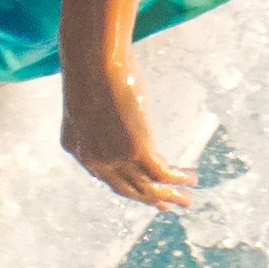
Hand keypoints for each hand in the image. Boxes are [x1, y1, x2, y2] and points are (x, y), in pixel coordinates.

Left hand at [60, 60, 190, 212]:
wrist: (92, 60)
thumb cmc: (91, 66)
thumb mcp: (90, 95)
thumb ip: (99, 111)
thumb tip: (116, 108)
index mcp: (77, 148)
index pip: (106, 176)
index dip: (129, 187)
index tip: (146, 192)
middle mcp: (93, 160)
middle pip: (127, 189)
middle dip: (150, 199)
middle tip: (167, 206)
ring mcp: (113, 157)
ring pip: (147, 187)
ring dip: (170, 195)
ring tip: (188, 199)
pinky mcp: (135, 150)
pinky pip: (162, 173)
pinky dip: (178, 178)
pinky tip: (190, 177)